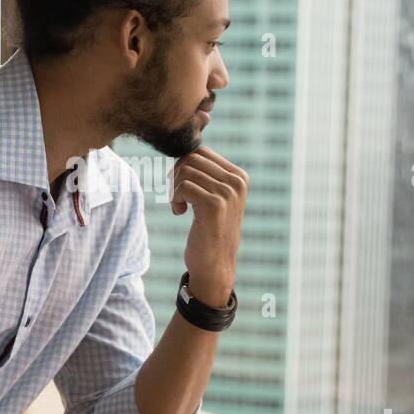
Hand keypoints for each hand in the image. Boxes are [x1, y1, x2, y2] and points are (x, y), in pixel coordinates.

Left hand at [169, 147, 247, 306]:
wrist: (214, 265)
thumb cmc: (208, 231)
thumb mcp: (213, 198)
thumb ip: (205, 174)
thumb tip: (183, 148)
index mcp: (239, 176)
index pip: (201, 152)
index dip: (182, 166)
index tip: (181, 188)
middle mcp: (237, 182)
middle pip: (192, 158)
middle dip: (176, 175)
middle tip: (176, 196)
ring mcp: (228, 193)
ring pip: (185, 170)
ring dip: (174, 188)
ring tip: (178, 205)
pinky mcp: (215, 205)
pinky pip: (183, 186)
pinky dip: (174, 198)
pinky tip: (179, 212)